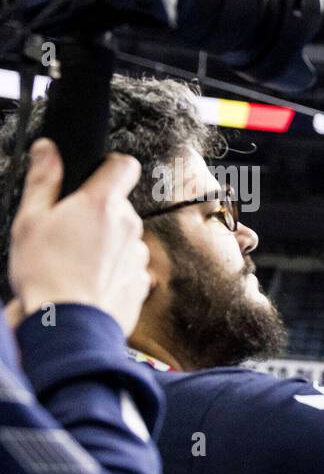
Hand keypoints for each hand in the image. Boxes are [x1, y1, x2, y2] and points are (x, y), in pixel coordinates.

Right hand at [7, 138, 149, 335]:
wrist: (68, 325)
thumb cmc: (45, 273)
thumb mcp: (30, 219)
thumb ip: (44, 180)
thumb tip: (48, 149)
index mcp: (102, 204)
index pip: (124, 165)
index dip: (109, 165)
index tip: (94, 175)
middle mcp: (129, 225)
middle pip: (119, 205)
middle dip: (98, 212)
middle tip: (68, 230)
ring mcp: (139, 254)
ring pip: (125, 236)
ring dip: (107, 242)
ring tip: (77, 261)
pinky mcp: (142, 281)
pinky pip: (130, 266)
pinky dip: (114, 269)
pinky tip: (90, 280)